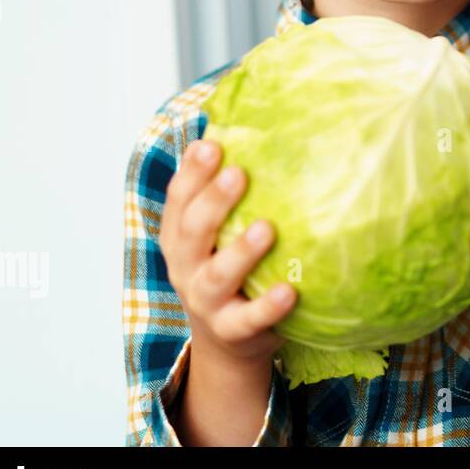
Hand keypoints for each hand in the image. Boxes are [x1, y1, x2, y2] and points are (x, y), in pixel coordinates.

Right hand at [159, 139, 297, 369]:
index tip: (212, 144)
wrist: (227, 341)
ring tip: (267, 228)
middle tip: (239, 173)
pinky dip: (268, 306)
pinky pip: (249, 320)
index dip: (192, 172)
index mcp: (181, 236)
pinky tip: (290, 290)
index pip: (179, 200)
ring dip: (240, 251)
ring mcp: (206, 301)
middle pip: (192, 232)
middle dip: (213, 202)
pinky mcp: (233, 331)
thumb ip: (227, 190)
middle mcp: (187, 267)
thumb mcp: (219, 231)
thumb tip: (244, 127)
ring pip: (217, 276)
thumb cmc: (229, 269)